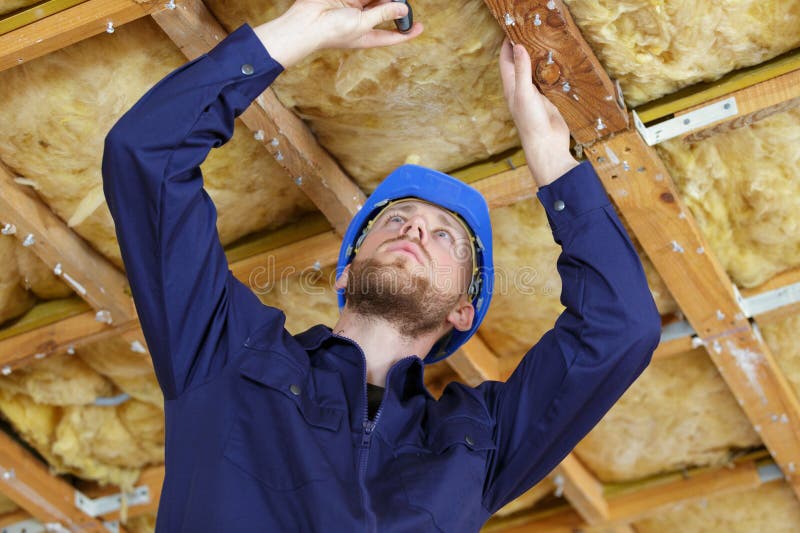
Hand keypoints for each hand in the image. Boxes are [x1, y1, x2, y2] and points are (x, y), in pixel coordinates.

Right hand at [255, 1, 422, 68]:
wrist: (307, 22)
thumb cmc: (333, 31)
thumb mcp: (363, 24)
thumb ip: (383, 14)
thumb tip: (402, 10)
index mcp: (368, 36)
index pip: (392, 36)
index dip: (407, 32)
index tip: (420, 27)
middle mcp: (363, 23)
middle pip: (385, 12)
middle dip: (395, 5)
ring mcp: (354, 9)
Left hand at [499, 38, 577, 186]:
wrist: (547, 145)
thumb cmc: (530, 122)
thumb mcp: (524, 93)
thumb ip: (522, 70)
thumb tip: (517, 46)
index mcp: (511, 87)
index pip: (506, 61)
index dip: (507, 45)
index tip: (511, 28)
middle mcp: (522, 90)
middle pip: (520, 64)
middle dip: (523, 48)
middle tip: (531, 31)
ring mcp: (536, 95)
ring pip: (535, 71)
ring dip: (539, 58)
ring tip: (546, 41)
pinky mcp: (550, 100)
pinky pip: (549, 80)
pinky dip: (552, 70)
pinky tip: (559, 61)